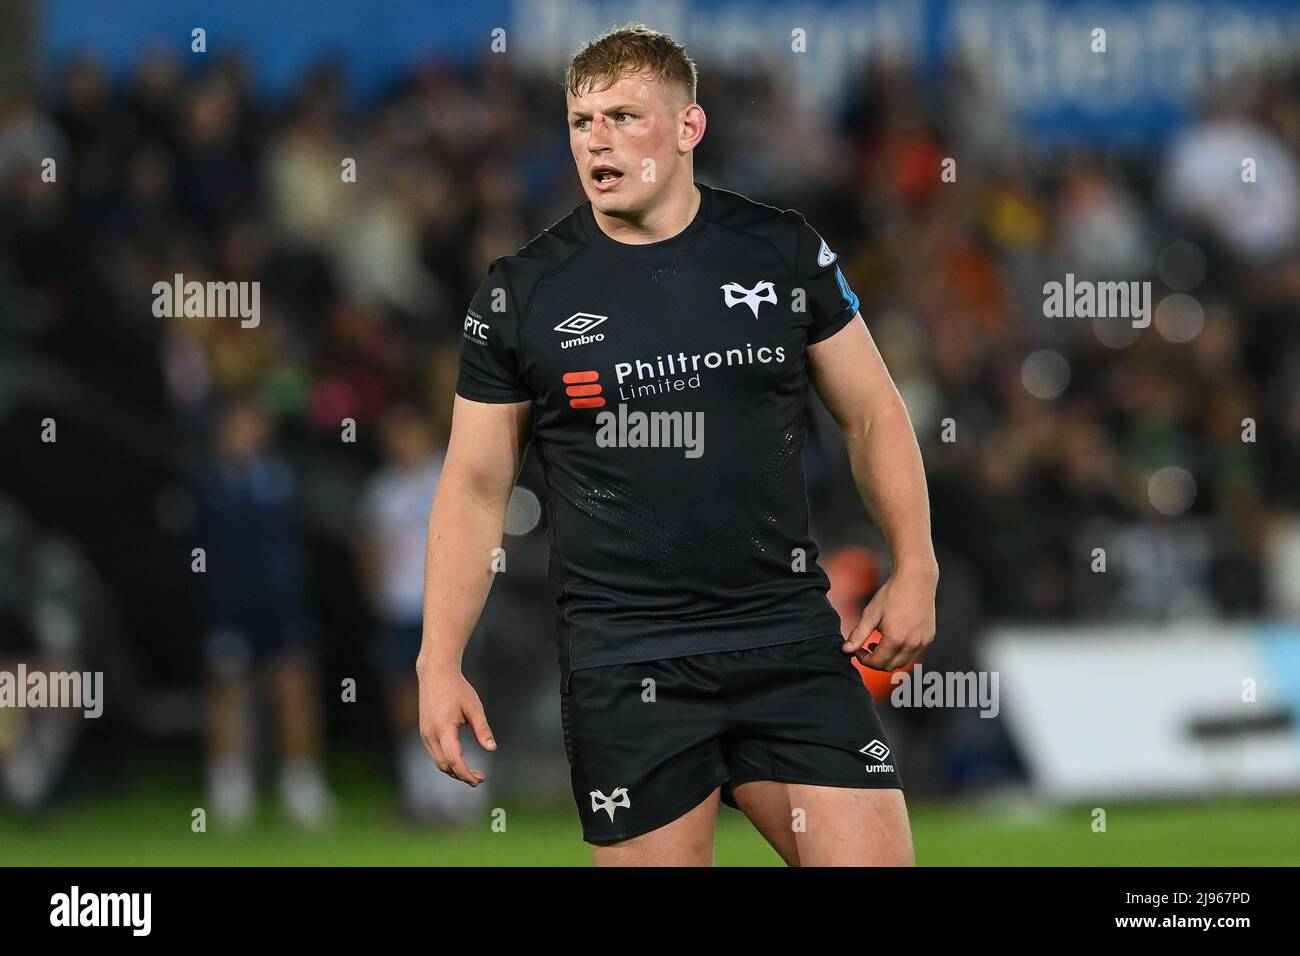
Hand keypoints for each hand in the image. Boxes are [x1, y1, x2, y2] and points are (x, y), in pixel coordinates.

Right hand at [416, 663, 496, 786]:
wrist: (435, 674)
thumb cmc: (457, 688)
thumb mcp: (474, 707)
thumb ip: (482, 729)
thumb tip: (492, 749)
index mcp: (443, 728)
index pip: (454, 760)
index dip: (466, 773)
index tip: (479, 779)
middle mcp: (430, 734)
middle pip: (444, 766)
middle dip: (461, 775)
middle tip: (480, 778)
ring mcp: (425, 734)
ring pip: (438, 762)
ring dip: (454, 771)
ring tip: (472, 773)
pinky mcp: (424, 733)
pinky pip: (435, 754)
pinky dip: (447, 762)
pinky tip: (461, 761)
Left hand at [842, 565, 936, 670]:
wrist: (916, 579)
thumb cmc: (892, 594)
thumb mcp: (871, 613)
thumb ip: (858, 635)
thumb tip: (846, 650)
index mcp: (896, 639)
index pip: (877, 662)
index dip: (864, 659)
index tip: (857, 650)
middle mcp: (912, 644)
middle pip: (890, 666)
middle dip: (876, 661)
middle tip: (866, 648)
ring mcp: (923, 641)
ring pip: (903, 662)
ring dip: (889, 658)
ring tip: (879, 642)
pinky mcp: (929, 637)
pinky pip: (913, 653)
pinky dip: (901, 651)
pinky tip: (894, 637)